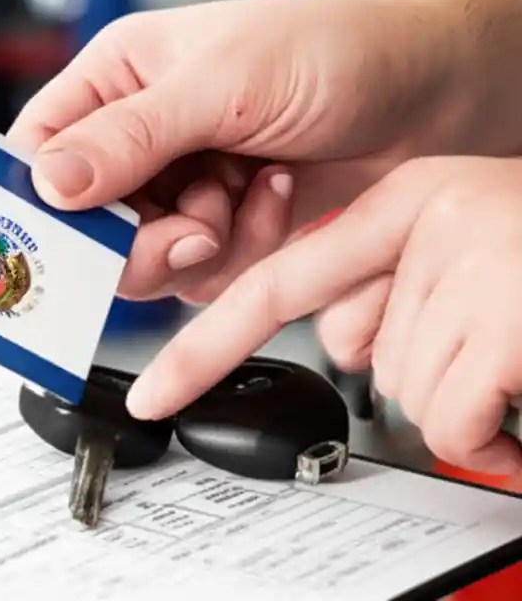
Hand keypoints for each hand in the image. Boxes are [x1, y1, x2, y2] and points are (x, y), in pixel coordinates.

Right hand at [7, 0, 474, 303]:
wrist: (435, 92)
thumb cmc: (335, 51)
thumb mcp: (222, 83)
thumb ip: (130, 136)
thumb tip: (49, 183)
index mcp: (118, 80)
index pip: (38, 151)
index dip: (38, 201)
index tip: (60, 238)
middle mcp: (139, 137)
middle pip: (85, 225)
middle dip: (138, 239)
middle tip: (188, 227)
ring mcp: (181, 186)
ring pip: (142, 261)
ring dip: (201, 242)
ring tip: (245, 192)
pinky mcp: (224, 228)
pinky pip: (199, 274)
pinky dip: (243, 248)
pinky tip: (275, 195)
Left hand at [125, 156, 521, 475]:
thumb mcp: (463, 243)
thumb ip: (376, 274)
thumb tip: (338, 337)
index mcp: (410, 198)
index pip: (272, 285)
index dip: (204, 350)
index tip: (152, 396)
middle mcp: (433, 219)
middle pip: (350, 353)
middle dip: (410, 363)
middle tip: (484, 330)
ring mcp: (471, 266)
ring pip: (402, 393)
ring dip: (458, 397)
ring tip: (515, 348)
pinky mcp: (509, 323)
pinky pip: (453, 426)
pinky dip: (490, 438)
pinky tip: (521, 390)